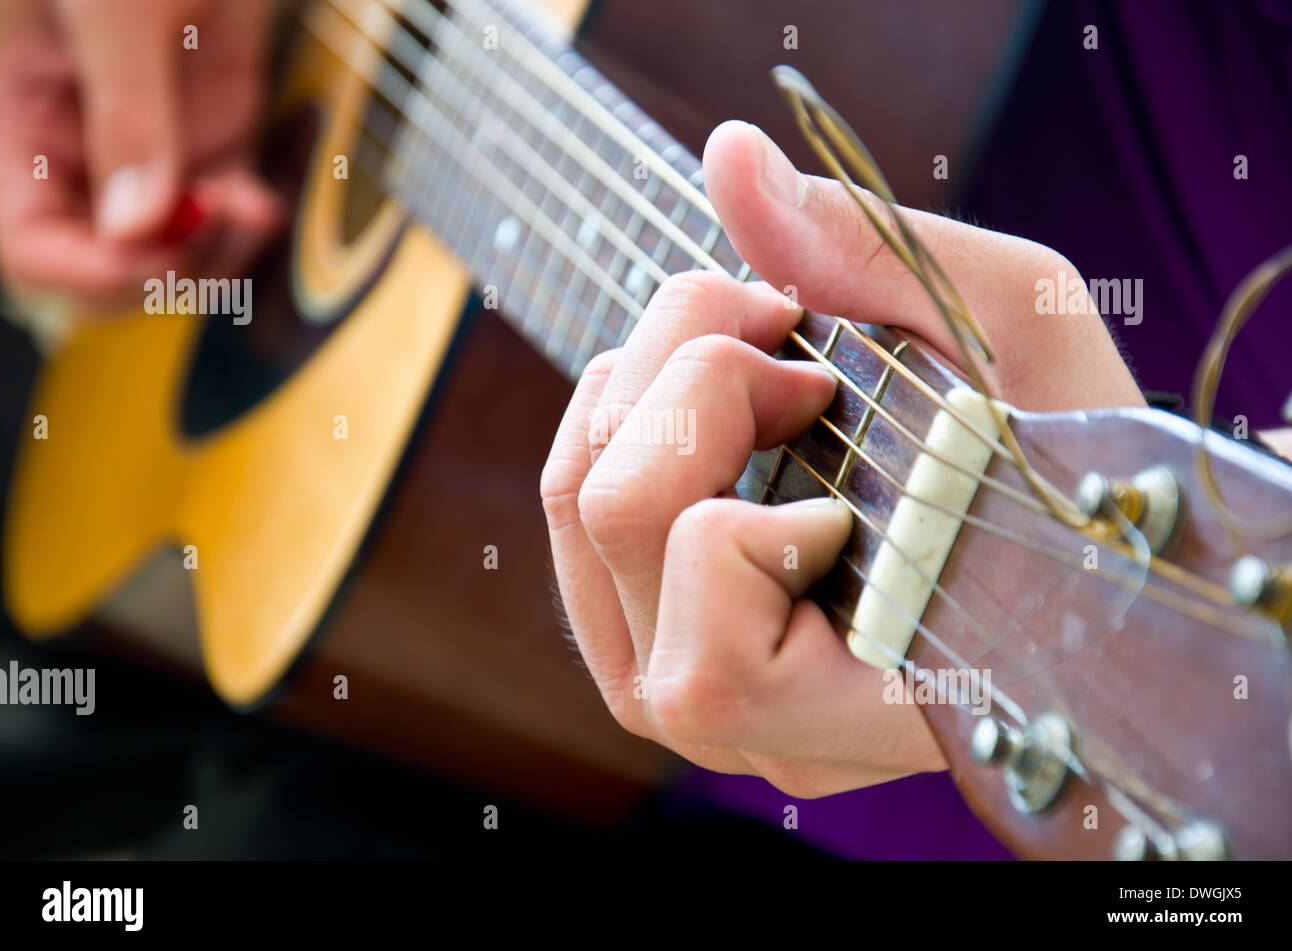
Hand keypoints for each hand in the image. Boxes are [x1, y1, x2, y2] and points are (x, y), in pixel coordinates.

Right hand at [0, 0, 281, 311]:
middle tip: (205, 233)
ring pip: (174, 250)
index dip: (87, 271)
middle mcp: (81, 147)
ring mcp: (153, 148)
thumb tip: (136, 223)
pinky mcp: (212, 136)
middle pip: (104, 264)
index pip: (31, 245)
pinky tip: (260, 207)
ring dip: (214, 255)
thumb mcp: (109, 7)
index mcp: (20, 119)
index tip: (149, 252)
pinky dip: (246, 224)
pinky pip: (225, 212)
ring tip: (243, 214)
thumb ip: (124, 113)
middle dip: (158, 271)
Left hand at [542, 121, 1143, 796]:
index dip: (752, 484)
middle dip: (698, 374)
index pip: (716, 631)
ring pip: (573, 507)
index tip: (837, 404)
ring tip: (760, 369)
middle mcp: (753, 735)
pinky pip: (571, 508)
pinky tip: (716, 404)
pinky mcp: (651, 639)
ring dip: (656, 382)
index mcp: (863, 710)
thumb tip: (728, 156)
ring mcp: (691, 697)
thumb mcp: (1014, 330)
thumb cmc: (1067, 449)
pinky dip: (629, 411)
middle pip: (617, 521)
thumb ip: (869, 254)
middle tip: (796, 354)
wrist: (1063, 534)